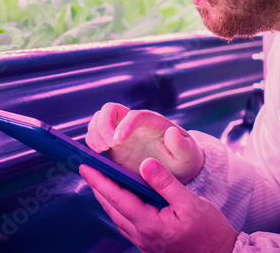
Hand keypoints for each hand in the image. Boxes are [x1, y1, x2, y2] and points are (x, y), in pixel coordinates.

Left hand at [80, 158, 237, 252]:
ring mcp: (145, 243)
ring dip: (108, 199)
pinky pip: (128, 225)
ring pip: (118, 218)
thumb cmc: (210, 232)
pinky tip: (124, 201)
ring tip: (101, 182)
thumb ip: (165, 183)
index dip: (99, 181)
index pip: (117, 198)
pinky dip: (120, 209)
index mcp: (149, 224)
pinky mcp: (151, 245)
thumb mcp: (190, 203)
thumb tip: (146, 164)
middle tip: (88, 170)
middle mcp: (142, 236)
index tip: (86, 167)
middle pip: (112, 209)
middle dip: (98, 188)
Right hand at [85, 103, 203, 183]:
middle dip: (103, 125)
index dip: (125, 125)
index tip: (117, 141)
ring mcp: (121, 132)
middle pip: (110, 109)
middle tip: (106, 146)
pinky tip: (96, 155)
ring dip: (94, 133)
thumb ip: (182, 146)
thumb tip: (173, 133)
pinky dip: (91, 142)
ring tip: (100, 151)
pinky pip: (95, 135)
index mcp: (153, 122)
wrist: (178, 169)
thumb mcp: (189, 156)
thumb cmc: (185, 160)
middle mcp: (134, 123)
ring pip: (99, 119)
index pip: (136, 115)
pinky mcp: (112, 145)